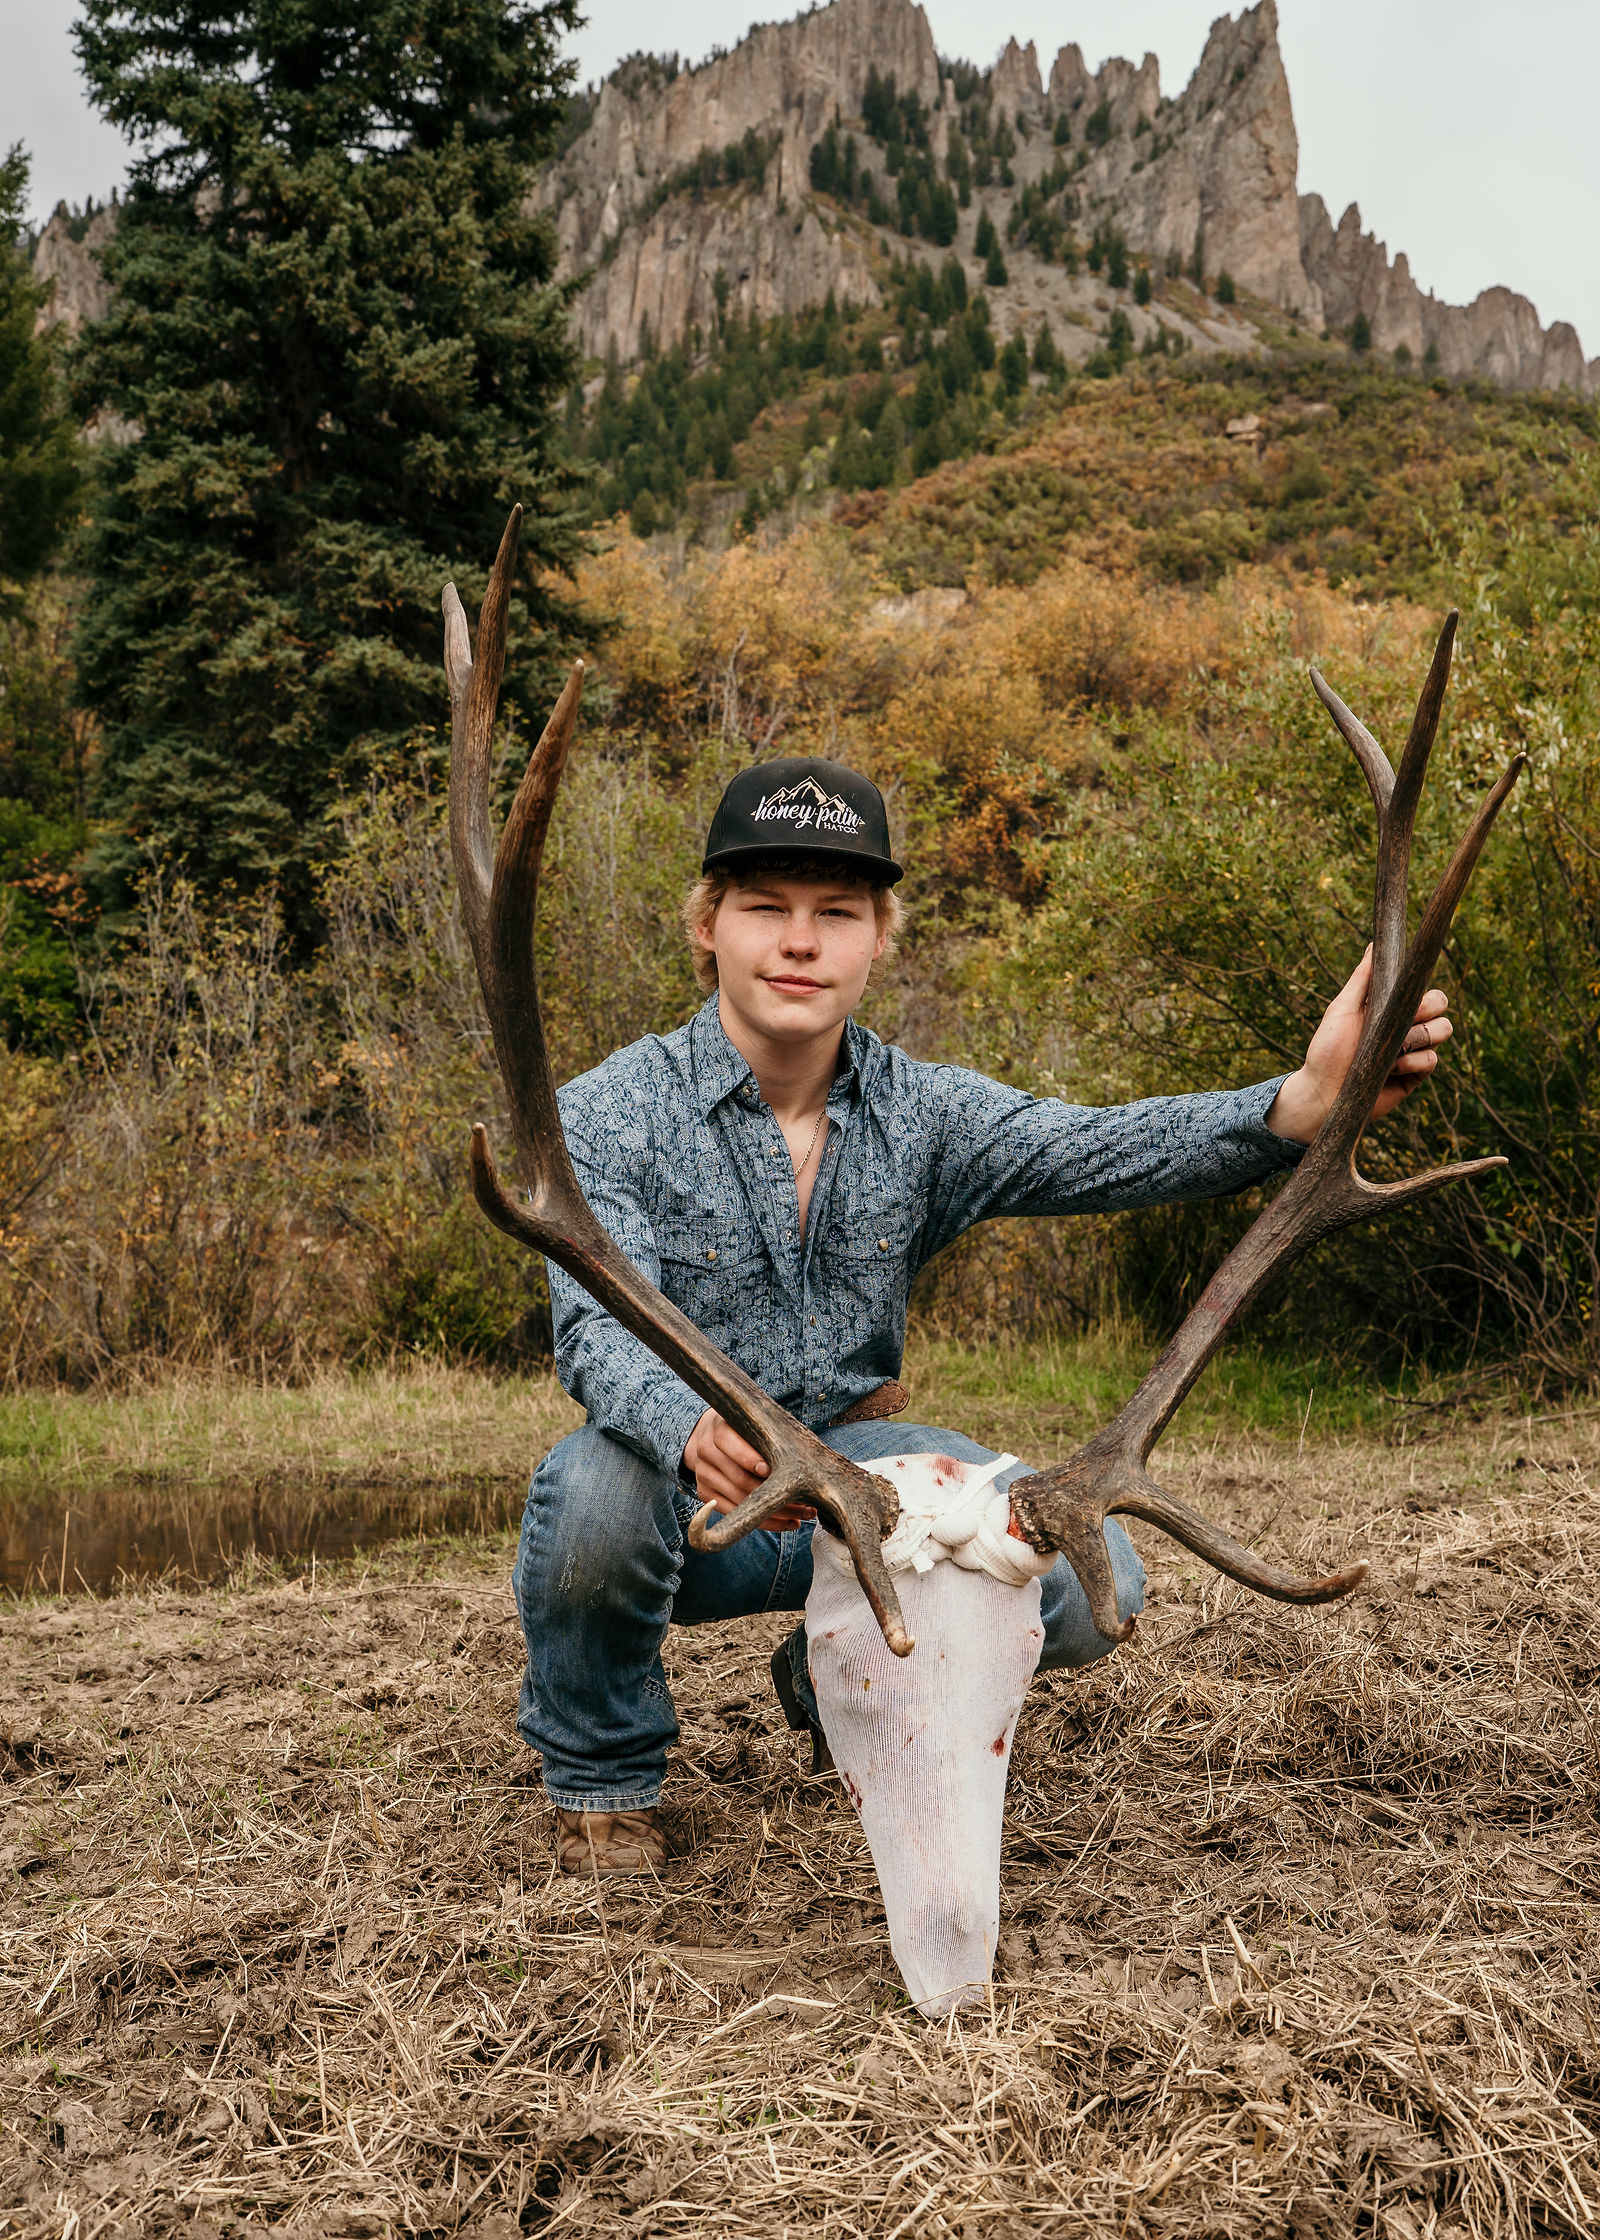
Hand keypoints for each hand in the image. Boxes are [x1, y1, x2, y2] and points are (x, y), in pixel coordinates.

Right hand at [683, 1410, 815, 1529]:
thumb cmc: (745, 1430)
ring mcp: (704, 1474)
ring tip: (803, 1514)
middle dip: (774, 1493)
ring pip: (741, 1500)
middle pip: (740, 1478)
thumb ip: (768, 1434)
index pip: (730, 1443)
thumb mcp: (752, 1423)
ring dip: (775, 1512)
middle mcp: (706, 1451)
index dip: (750, 1459)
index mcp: (719, 1428)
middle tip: (805, 1500)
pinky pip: (736, 1515)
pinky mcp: (705, 1494)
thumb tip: (802, 1457)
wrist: (709, 1437)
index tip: (771, 1470)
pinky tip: (787, 1522)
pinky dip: (764, 1522)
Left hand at [1265, 947, 1451, 1144]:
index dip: (1423, 989)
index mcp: (1391, 1008)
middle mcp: (1406, 1026)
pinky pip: (1432, 1060)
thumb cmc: (1327, 1050)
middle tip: (1400, 1022)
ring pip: (1444, 1030)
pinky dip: (1414, 1062)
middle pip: (1442, 1005)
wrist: (1322, 1093)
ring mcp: (1412, 1051)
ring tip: (1392, 1049)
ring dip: (1419, 1036)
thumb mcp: (1341, 1009)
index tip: (1407, 995)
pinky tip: (1392, 1069)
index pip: (1424, 989)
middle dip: (1427, 1009)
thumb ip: (1361, 979)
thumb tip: (1374, 945)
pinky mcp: (1415, 1075)